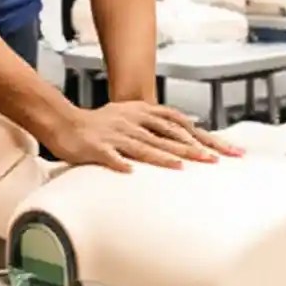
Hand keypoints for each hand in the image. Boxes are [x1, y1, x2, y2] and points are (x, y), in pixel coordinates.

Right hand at [43, 101, 243, 172]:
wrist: (64, 123)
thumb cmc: (99, 124)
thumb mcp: (131, 115)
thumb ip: (157, 123)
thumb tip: (185, 130)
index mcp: (141, 112)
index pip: (177, 123)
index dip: (200, 135)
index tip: (220, 150)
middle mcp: (132, 121)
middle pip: (166, 136)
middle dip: (190, 148)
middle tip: (212, 160)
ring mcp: (115, 135)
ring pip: (142, 146)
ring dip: (162, 156)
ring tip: (181, 166)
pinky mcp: (97, 148)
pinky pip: (110, 157)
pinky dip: (120, 163)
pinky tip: (130, 172)